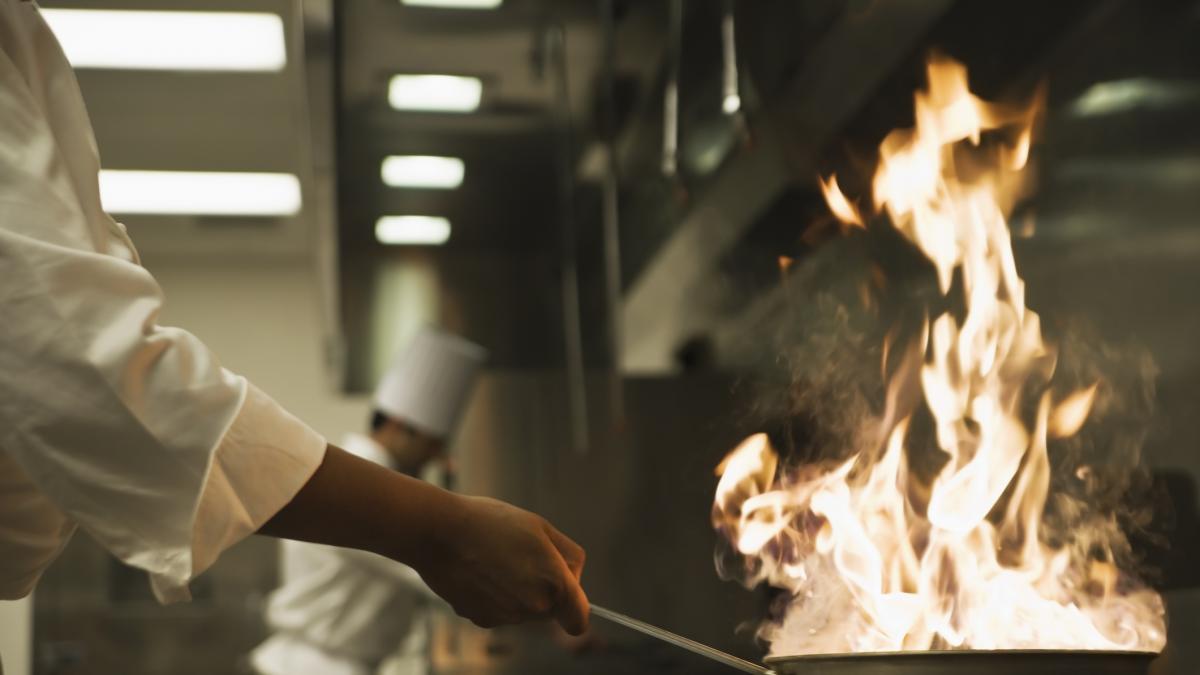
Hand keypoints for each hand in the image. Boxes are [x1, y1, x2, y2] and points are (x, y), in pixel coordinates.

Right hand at [416, 495, 589, 634]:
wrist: (439, 532)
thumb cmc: (491, 522)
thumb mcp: (541, 527)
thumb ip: (568, 555)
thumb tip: (574, 575)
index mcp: (554, 584)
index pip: (579, 619)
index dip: (576, 607)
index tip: (567, 591)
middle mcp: (532, 608)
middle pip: (550, 610)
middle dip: (544, 589)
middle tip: (523, 557)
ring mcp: (506, 617)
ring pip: (524, 611)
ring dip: (518, 591)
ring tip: (497, 559)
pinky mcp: (481, 620)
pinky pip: (500, 611)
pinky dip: (495, 597)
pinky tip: (480, 572)